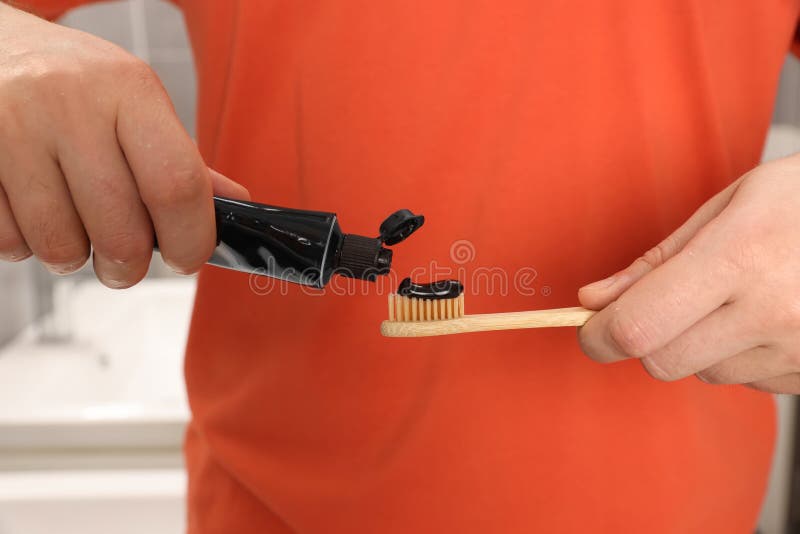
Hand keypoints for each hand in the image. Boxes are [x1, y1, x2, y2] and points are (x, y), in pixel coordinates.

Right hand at [0, 5, 248, 286]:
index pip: (177, 185)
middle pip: (120, 231)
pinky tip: (31, 211)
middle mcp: (69, 103)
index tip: (186, 258)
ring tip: (74, 227)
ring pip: (60, 244)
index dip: (190, 239)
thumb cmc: (75, 86)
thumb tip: (234, 205)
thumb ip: (180, 159)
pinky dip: (25, 245)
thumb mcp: (135, 103)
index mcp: (129, 89)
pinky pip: (9, 241)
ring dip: (73, 256)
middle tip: (125, 262)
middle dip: (128, 267)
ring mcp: (12, 127)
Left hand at [578, 155, 799, 393]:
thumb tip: (594, 301)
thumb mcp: (732, 204)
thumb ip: (657, 260)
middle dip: (644, 338)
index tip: (589, 329)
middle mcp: (772, 311)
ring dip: (698, 344)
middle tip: (660, 304)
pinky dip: (740, 355)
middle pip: (662, 362)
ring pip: (705, 373)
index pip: (638, 326)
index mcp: (741, 258)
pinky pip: (749, 381)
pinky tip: (768, 315)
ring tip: (737, 295)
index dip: (597, 335)